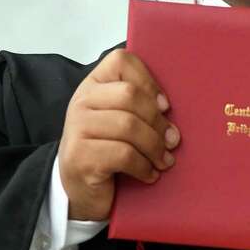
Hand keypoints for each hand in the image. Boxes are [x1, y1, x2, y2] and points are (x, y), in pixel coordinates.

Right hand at [58, 48, 179, 220]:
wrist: (78, 188)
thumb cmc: (106, 149)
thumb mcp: (118, 118)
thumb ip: (137, 104)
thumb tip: (169, 110)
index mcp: (93, 85)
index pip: (121, 61)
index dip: (149, 81)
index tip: (165, 106)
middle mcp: (81, 101)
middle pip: (130, 95)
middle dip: (157, 120)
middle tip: (172, 140)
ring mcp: (77, 128)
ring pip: (129, 126)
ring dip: (154, 147)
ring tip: (163, 160)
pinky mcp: (80, 157)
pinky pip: (123, 154)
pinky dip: (143, 166)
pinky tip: (149, 173)